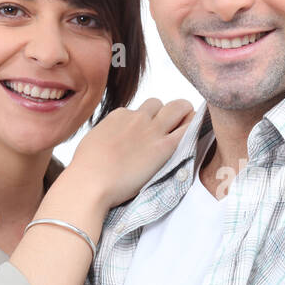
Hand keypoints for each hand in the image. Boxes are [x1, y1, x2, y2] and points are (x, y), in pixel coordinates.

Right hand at [63, 98, 195, 208]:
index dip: (145, 121)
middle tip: (173, 125)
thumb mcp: (94, 141)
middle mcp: (137, 118)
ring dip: (184, 114)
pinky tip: (198, 131)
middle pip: (159, 104)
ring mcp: (152, 130)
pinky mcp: (164, 147)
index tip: (146, 135)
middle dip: (167, 112)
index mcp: (118, 116)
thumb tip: (111, 141)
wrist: (91, 180)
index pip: (139, 111)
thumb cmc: (85, 169)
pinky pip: (187, 129)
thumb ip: (107, 136)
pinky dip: (194, 127)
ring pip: (178, 107)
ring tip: (188, 125)